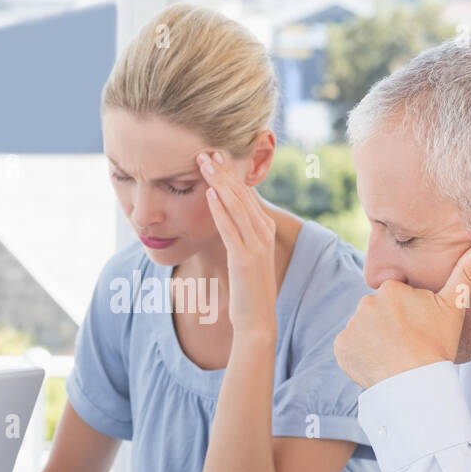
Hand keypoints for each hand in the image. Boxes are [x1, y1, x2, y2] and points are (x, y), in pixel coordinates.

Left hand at [197, 151, 277, 336]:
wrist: (258, 320)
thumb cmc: (249, 290)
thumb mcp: (247, 256)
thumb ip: (240, 235)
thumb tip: (225, 218)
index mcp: (265, 230)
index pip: (247, 195)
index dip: (230, 174)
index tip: (215, 157)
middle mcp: (264, 234)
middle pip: (242, 195)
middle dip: (223, 172)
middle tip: (206, 152)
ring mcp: (256, 246)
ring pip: (236, 207)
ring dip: (219, 183)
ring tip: (204, 164)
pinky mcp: (244, 259)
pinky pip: (230, 229)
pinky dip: (220, 210)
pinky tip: (210, 195)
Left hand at [334, 242, 470, 388]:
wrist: (417, 383)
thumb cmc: (438, 345)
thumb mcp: (455, 307)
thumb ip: (467, 274)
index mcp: (391, 289)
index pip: (397, 299)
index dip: (409, 315)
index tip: (418, 329)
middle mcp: (366, 302)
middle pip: (379, 313)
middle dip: (390, 325)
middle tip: (407, 344)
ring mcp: (352, 325)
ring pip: (364, 330)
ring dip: (375, 340)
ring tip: (394, 355)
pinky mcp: (340, 347)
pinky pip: (350, 347)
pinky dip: (360, 355)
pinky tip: (378, 363)